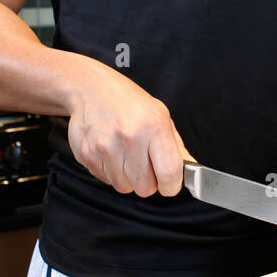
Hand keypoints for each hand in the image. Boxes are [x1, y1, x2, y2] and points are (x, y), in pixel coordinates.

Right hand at [65, 61, 193, 196]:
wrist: (90, 88)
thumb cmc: (128, 101)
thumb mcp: (160, 115)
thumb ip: (176, 147)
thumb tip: (190, 171)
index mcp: (153, 127)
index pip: (169, 174)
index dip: (171, 186)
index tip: (169, 184)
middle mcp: (129, 138)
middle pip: (145, 188)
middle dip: (148, 181)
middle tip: (144, 162)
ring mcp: (105, 147)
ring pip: (124, 187)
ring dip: (127, 177)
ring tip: (125, 153)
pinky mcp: (86, 155)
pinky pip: (105, 180)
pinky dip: (110, 171)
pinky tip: (111, 151)